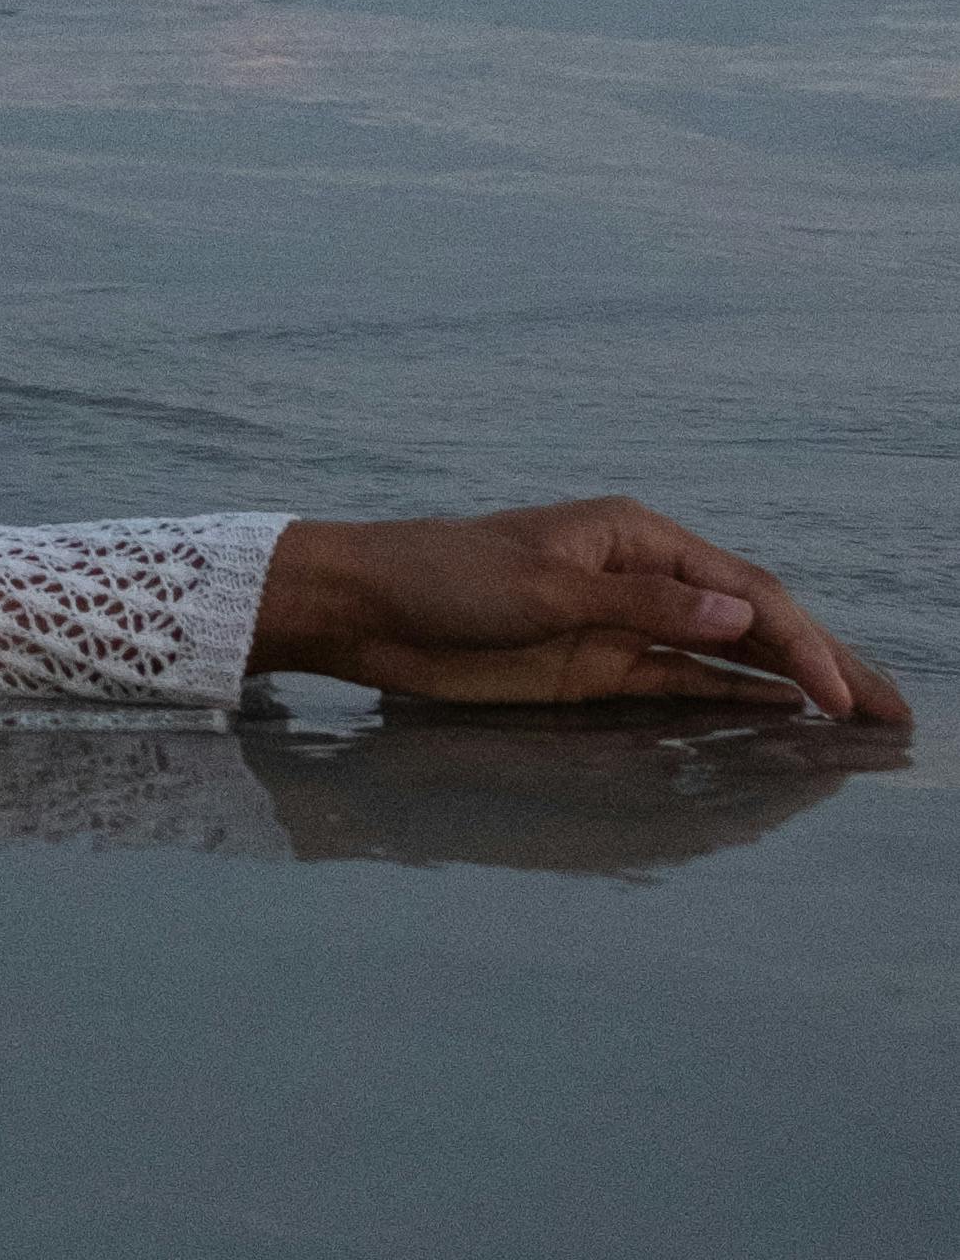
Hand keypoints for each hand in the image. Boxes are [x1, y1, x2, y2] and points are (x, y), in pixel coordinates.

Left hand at [254, 499, 909, 726]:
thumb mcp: (540, 587)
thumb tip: (739, 611)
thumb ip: (642, 605)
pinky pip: (683, 684)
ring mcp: (624, 624)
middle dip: (823, 661)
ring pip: (728, 657)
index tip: (836, 697)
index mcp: (634, 536)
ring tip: (857, 722)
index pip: (742, 590)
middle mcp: (642, 575)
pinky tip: (780, 720)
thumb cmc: (444, 579)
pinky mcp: (599, 666)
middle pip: (752, 620)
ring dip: (791, 686)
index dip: (799, 642)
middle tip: (891, 713)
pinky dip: (734, 701)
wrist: (368, 607)